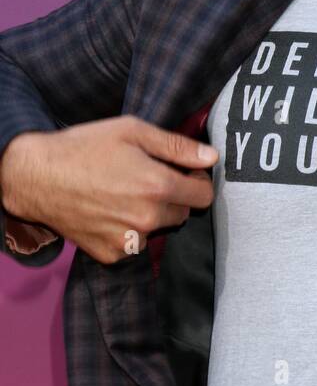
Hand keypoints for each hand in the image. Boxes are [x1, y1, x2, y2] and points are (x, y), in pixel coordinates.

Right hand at [0, 116, 218, 264]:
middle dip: (174, 196)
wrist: (36, 178)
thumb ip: (177, 146)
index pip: (204, 195)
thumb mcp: (133, 131)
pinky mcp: (112, 254)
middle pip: (183, 212)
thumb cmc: (85, 147)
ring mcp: (130, 240)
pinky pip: (136, 243)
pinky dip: (129, 230)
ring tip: (123, 193)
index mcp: (158, 186)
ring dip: (151, 214)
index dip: (197, 180)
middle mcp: (148, 218)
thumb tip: (211, 157)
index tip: (184, 172)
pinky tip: (109, 210)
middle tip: (147, 179)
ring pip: (159, 228)